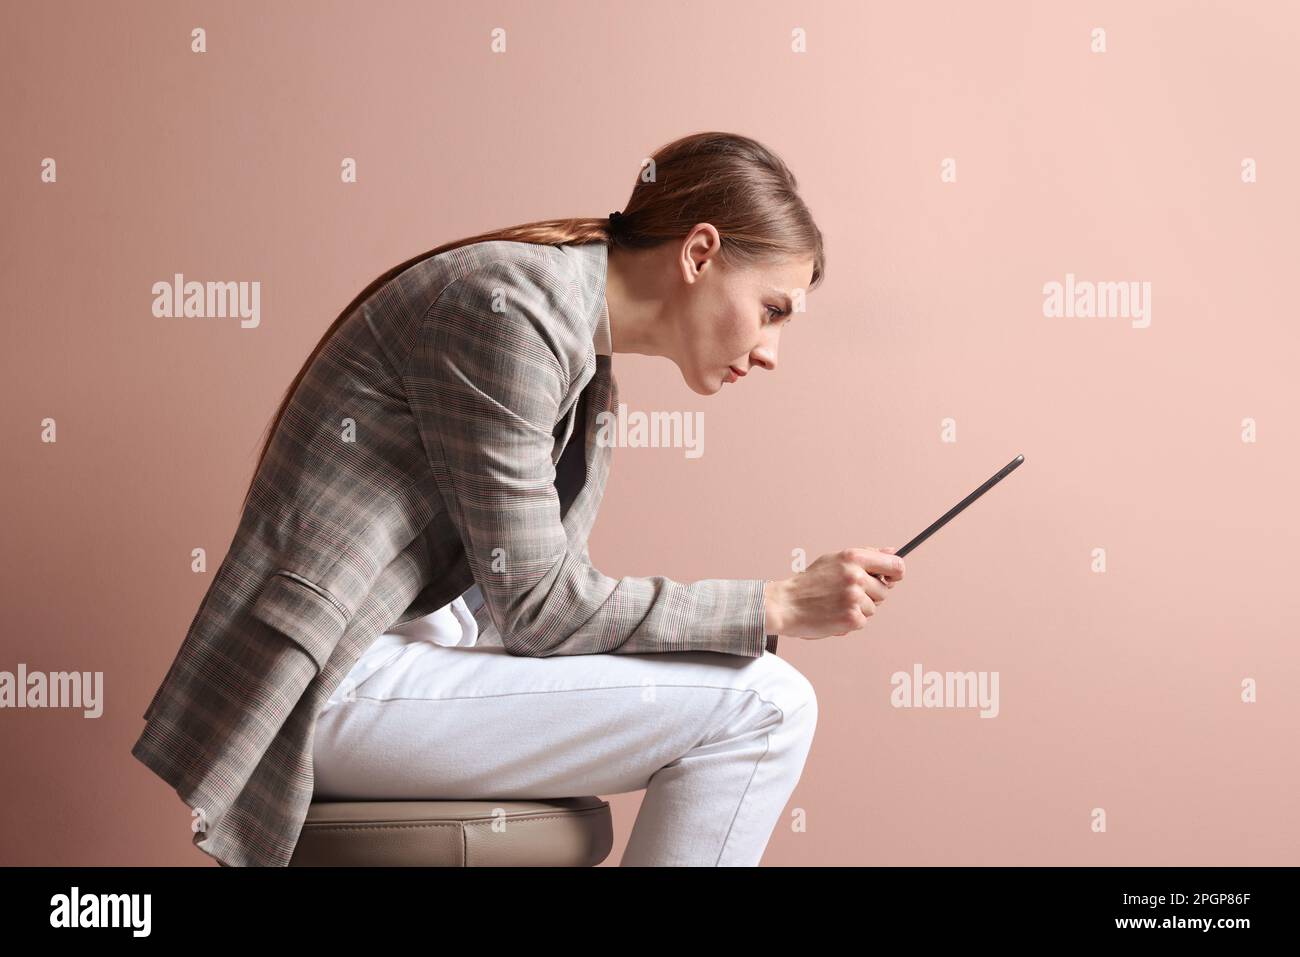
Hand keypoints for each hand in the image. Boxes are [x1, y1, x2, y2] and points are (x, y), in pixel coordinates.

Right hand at [765, 546, 904, 639]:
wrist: (785, 605)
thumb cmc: (810, 582)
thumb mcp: (835, 560)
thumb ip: (866, 555)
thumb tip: (893, 551)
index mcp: (853, 557)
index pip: (895, 565)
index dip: (896, 573)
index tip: (891, 579)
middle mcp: (855, 576)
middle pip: (884, 590)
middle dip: (870, 594)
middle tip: (845, 593)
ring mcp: (854, 598)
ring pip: (873, 607)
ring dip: (858, 609)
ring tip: (835, 603)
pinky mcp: (851, 618)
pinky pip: (863, 621)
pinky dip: (850, 621)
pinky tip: (833, 615)